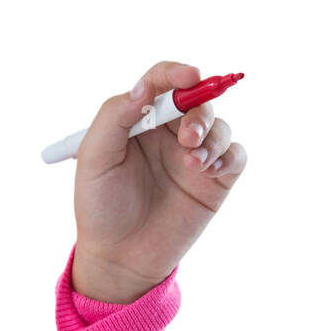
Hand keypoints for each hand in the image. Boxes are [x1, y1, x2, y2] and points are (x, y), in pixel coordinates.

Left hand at [71, 60, 246, 302]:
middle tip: (188, 137)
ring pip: (219, 126)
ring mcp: (193, 156)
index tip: (188, 76)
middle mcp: (169, 133)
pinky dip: (228, 155)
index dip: (176, 73)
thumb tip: (145, 87)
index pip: (162, 82)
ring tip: (194, 164)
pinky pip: (236, 155)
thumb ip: (114, 116)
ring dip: (212, 137)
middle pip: (197, 100)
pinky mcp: (215, 181)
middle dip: (198, 111)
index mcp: (138, 120)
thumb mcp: (94, 157)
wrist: (119, 257)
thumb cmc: (100, 206)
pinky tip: (207, 171)